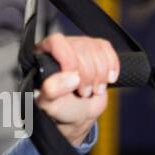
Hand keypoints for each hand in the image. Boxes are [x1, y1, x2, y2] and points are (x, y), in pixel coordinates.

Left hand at [33, 33, 118, 147]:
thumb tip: (70, 77)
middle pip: (81, 48)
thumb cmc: (62, 108)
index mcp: (43, 55)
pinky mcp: (96, 50)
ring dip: (100, 74)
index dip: (69, 60)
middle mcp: (61, 47)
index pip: (57, 43)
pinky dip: (112, 67)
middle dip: (88, 74)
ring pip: (96, 49)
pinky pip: (107, 49)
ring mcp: (80, 46)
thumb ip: (52, 91)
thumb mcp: (51, 105)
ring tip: (93, 89)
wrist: (80, 112)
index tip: (75, 79)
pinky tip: (107, 80)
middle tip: (83, 92)